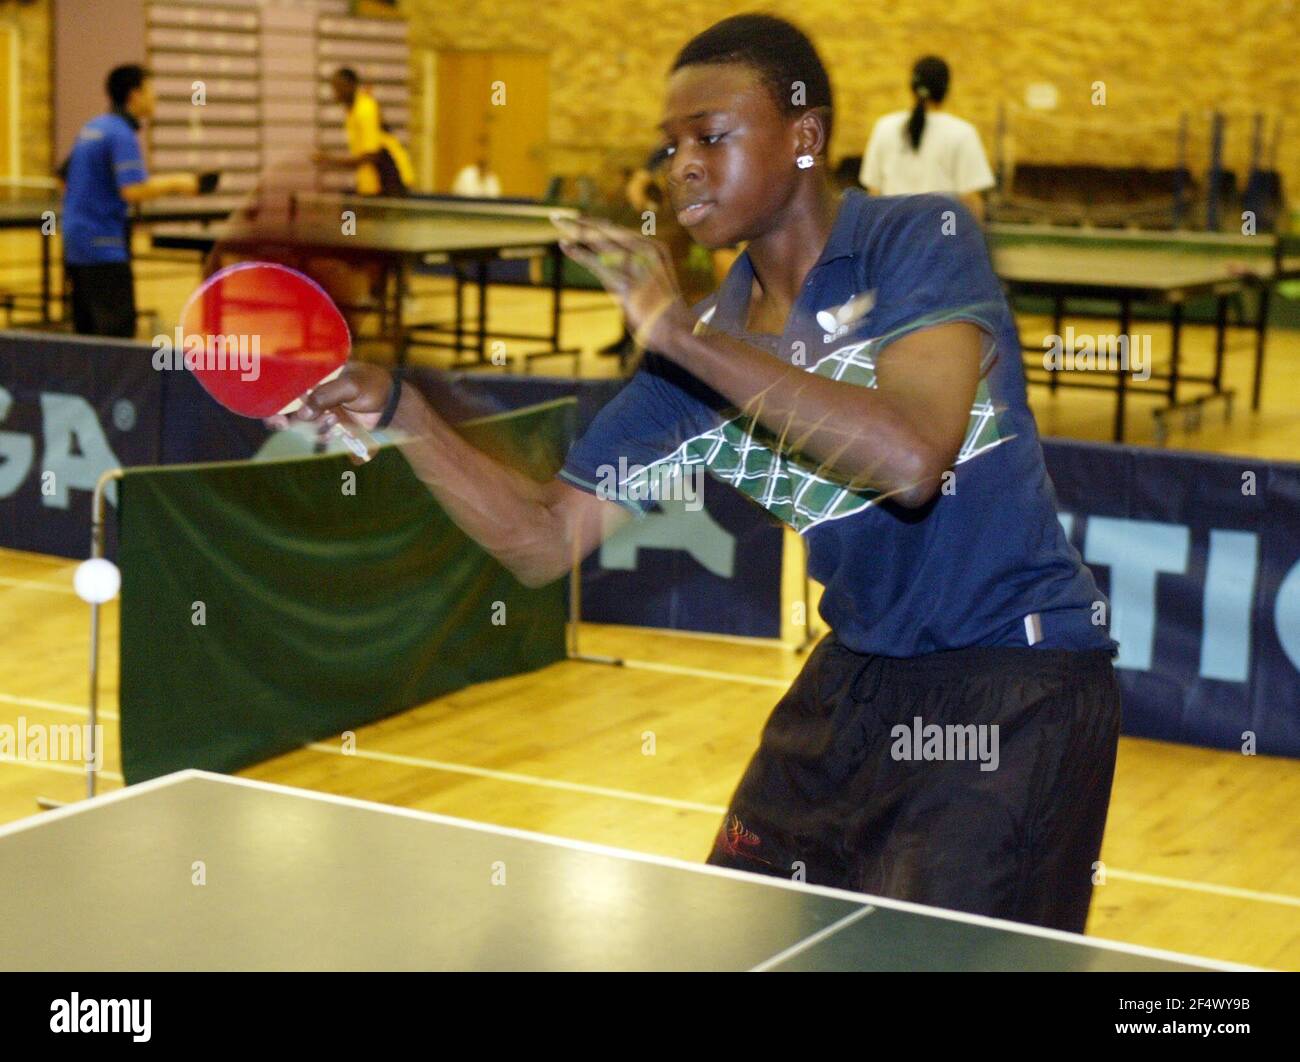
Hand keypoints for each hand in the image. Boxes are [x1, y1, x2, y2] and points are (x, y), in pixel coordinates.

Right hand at [264, 361, 395, 435]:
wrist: (392, 405)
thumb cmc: (373, 386)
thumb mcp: (351, 386)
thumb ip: (326, 396)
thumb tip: (302, 413)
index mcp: (314, 374)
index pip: (284, 384)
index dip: (273, 399)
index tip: (275, 413)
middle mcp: (312, 390)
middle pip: (285, 407)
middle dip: (283, 418)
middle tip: (284, 423)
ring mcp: (319, 408)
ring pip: (302, 424)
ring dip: (314, 426)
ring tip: (335, 420)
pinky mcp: (328, 423)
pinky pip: (316, 433)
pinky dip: (323, 435)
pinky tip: (336, 432)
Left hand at [552, 215, 691, 351]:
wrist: (681, 331)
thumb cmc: (666, 314)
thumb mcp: (653, 284)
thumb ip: (632, 274)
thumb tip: (610, 276)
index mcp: (654, 248)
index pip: (618, 232)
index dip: (595, 225)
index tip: (578, 221)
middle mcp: (646, 252)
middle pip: (606, 231)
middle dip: (580, 222)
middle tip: (557, 216)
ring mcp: (637, 267)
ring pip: (599, 241)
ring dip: (575, 230)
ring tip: (556, 220)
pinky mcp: (627, 285)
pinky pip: (598, 264)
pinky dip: (579, 254)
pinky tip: (564, 245)